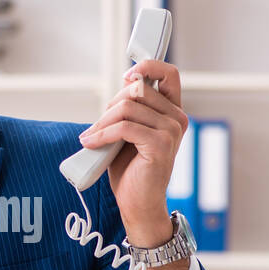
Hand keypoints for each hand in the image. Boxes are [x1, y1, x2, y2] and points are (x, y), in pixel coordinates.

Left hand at [77, 60, 186, 247]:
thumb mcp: (129, 131)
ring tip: (91, 137)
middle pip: (137, 89)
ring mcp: (171, 131)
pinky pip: (124, 127)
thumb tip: (123, 84)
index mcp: (172, 112)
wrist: (138, 203)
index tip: (126, 76)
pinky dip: (101, 134)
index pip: (169, 73)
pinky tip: (91, 142)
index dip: (148, 66)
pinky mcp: (160, 145)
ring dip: (102, 122)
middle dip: (110, 106)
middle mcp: (177, 119)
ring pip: (127, 106)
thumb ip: (130, 109)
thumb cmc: (131, 169)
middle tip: (97, 126)